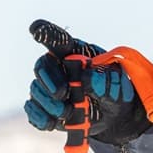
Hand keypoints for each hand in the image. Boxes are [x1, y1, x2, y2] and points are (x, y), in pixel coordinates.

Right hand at [24, 38, 150, 144]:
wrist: (118, 119)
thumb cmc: (117, 93)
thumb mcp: (118, 86)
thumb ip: (105, 79)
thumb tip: (87, 78)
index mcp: (76, 54)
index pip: (59, 40)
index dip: (47, 34)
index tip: (36, 30)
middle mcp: (59, 67)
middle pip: (43, 67)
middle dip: (49, 80)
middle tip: (62, 94)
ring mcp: (50, 87)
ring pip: (37, 90)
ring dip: (48, 103)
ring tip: (67, 112)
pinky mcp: (47, 108)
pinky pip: (33, 111)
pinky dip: (40, 117)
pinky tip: (51, 122)